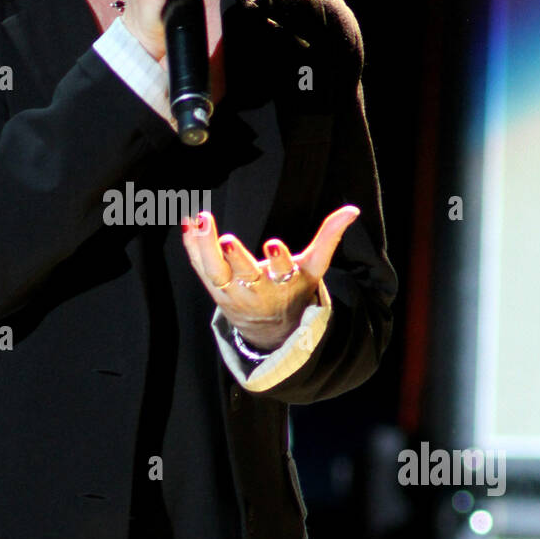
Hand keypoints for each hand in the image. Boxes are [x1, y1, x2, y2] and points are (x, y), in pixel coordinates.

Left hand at [181, 205, 361, 350]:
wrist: (270, 328)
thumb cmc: (293, 290)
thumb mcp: (313, 268)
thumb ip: (328, 238)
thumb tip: (352, 210)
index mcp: (282, 284)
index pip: (281, 272)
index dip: (278, 260)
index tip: (274, 244)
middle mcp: (255, 290)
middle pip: (244, 275)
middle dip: (236, 258)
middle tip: (226, 239)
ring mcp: (231, 291)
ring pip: (214, 272)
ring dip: (205, 247)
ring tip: (200, 221)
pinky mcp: (213, 288)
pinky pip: (199, 266)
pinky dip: (191, 245)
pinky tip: (187, 221)